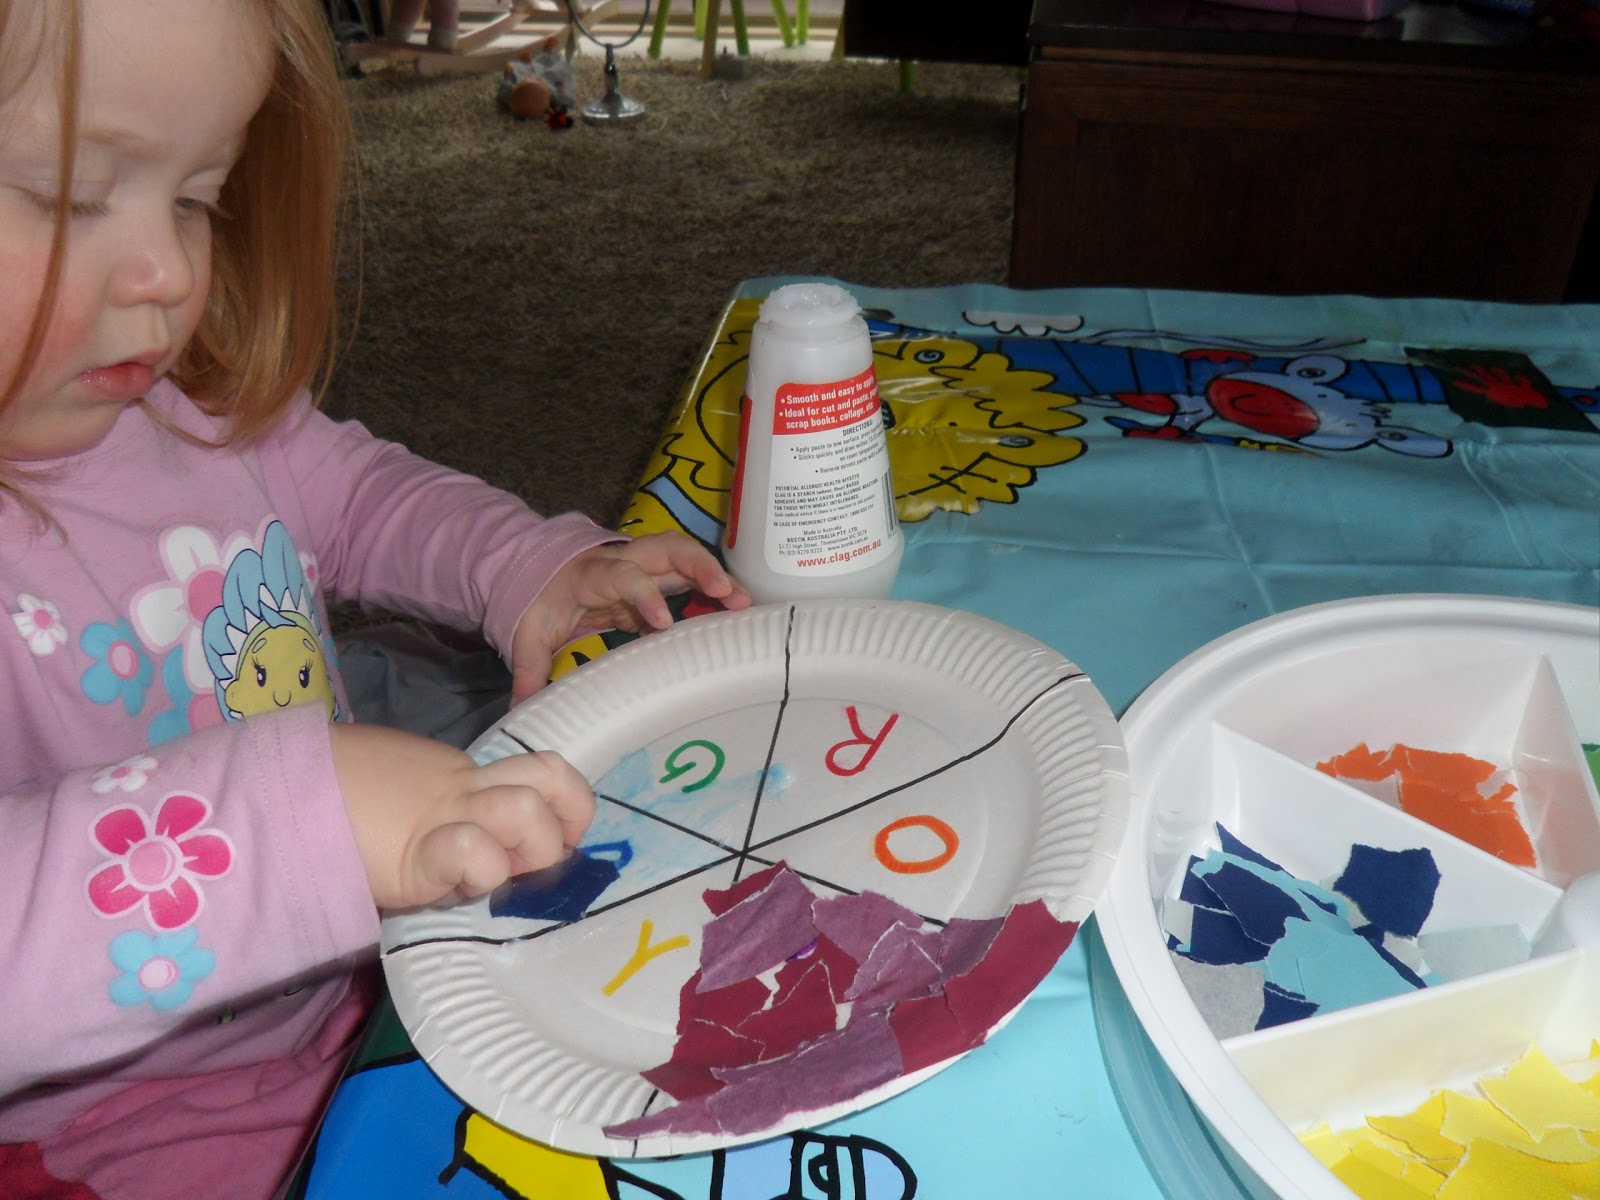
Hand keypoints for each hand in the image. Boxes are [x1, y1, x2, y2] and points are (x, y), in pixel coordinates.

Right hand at [330, 723, 594, 909]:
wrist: (284, 799)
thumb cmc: (346, 807)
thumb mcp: (413, 804)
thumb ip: (451, 819)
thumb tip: (479, 853)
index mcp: (470, 778)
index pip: (548, 772)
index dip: (568, 804)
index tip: (558, 838)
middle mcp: (469, 789)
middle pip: (552, 782)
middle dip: (557, 834)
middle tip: (521, 867)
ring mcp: (445, 815)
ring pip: (526, 811)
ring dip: (525, 854)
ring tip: (490, 877)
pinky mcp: (418, 853)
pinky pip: (469, 848)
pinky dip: (476, 869)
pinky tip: (452, 882)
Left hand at [509, 532, 751, 703]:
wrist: (534, 570)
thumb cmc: (537, 603)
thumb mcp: (528, 636)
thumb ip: (529, 672)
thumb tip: (523, 713)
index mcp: (590, 575)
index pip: (622, 577)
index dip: (645, 596)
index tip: (665, 623)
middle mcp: (621, 561)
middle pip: (666, 549)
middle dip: (699, 567)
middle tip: (726, 593)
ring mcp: (641, 564)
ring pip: (684, 555)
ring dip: (715, 574)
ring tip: (743, 602)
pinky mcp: (654, 575)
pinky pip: (688, 573)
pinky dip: (712, 587)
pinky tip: (735, 608)